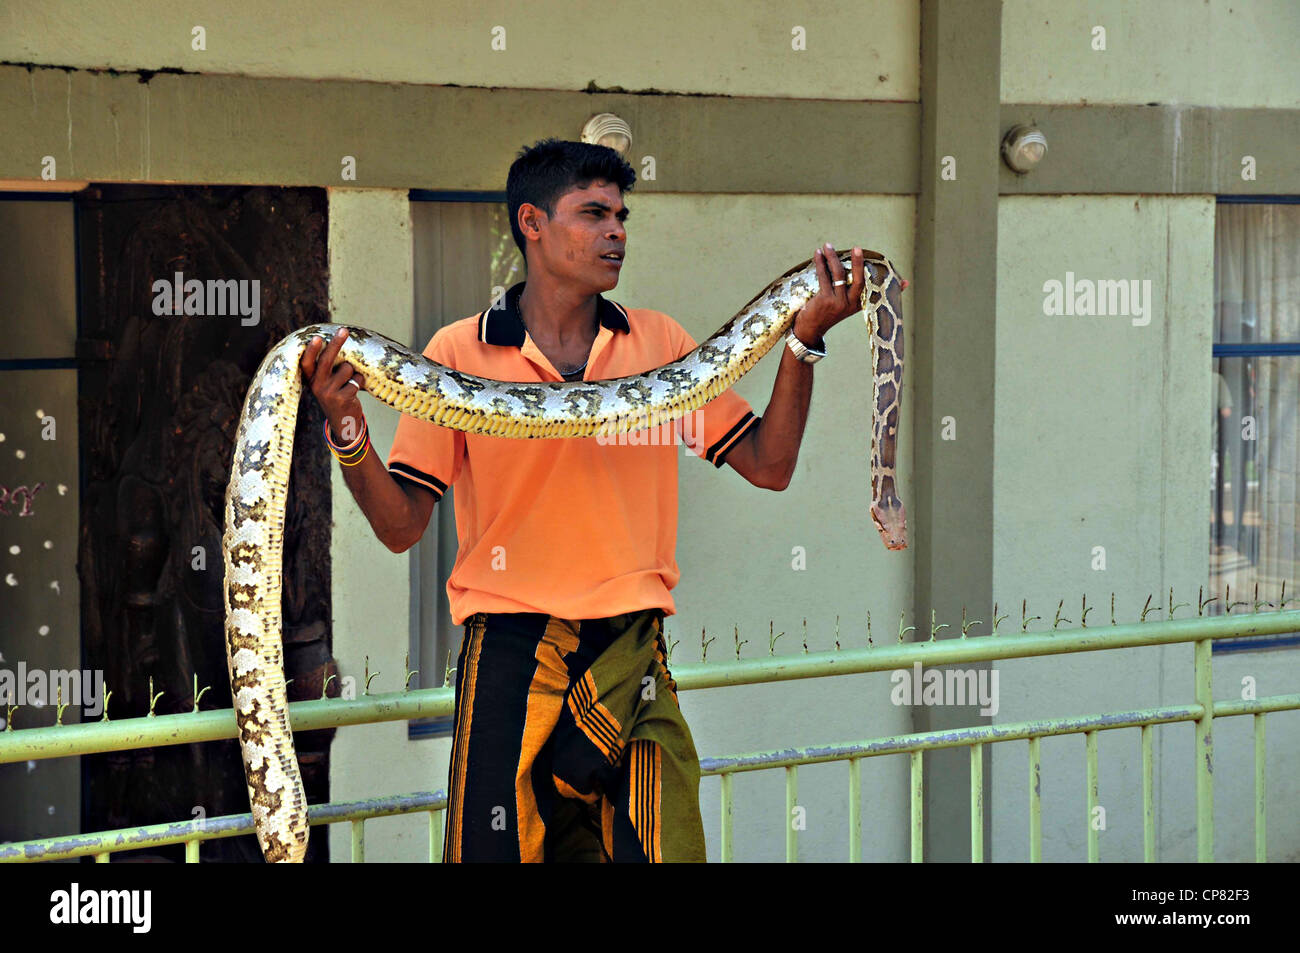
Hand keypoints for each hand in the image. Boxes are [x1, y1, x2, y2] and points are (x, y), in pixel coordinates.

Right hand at [301, 328, 364, 438]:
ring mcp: (329, 393)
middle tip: (344, 330)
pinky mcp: (342, 398)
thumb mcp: (325, 383)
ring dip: (352, 371)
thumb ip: (326, 368)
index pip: (307, 363)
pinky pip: (356, 379)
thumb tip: (338, 342)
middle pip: (327, 360)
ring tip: (348, 381)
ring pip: (347, 369)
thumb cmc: (336, 394)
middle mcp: (317, 386)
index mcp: (311, 380)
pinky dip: (359, 381)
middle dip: (336, 343)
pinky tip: (354, 390)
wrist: (343, 422)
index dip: (311, 350)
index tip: (317, 337)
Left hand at [793, 243, 909, 344]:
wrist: (811, 329)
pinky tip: (818, 254)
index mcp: (858, 305)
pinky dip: (821, 263)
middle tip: (857, 248)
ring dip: (832, 257)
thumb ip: (857, 295)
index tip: (905, 283)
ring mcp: (837, 302)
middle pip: (859, 280)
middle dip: (858, 263)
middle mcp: (850, 304)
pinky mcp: (824, 300)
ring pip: (838, 275)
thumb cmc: (830, 313)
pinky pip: (824, 277)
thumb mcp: (847, 306)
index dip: (891, 289)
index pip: (876, 293)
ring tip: (827, 245)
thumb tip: (869, 288)